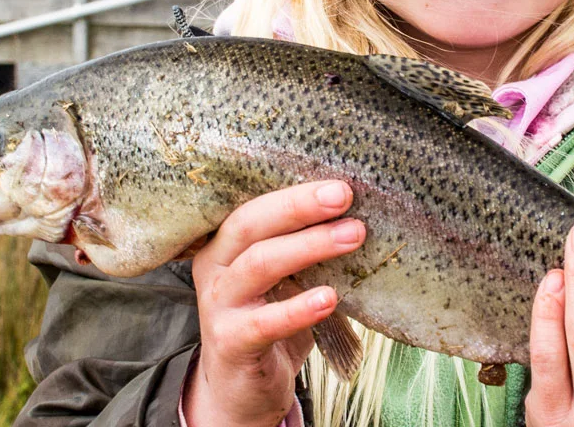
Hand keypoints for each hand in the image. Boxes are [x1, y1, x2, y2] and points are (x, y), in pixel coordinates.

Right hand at [184, 180, 365, 426]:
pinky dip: (299, 308)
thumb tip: (359, 217)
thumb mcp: (286, 279)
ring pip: (259, 264)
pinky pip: (265, 322)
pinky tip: (330, 298)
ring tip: (352, 237)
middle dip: (299, 206)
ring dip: (309, 247)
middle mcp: (214, 266)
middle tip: (344, 197)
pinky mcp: (229, 342)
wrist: (241, 390)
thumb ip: (306, 250)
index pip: (254, 204)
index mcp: (225, 243)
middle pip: (250, 223)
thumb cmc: (271, 321)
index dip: (295, 191)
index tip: (340, 184)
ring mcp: (218, 305)